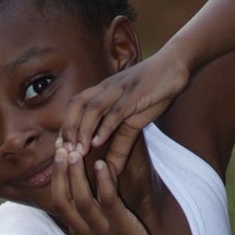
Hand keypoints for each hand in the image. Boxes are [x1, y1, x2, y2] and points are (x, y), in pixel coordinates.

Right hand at [51, 142, 162, 234]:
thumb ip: (88, 216)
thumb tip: (88, 187)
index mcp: (77, 230)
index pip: (58, 200)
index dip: (55, 176)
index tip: (58, 153)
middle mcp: (84, 230)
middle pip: (62, 198)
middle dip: (60, 171)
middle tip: (61, 145)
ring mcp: (101, 230)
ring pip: (81, 199)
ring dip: (76, 174)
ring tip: (75, 151)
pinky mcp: (121, 228)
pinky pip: (108, 203)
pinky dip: (103, 183)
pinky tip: (102, 165)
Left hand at [59, 45, 189, 177]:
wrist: (174, 65)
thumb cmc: (153, 90)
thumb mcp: (134, 120)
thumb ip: (121, 143)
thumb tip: (112, 169)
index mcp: (102, 92)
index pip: (75, 107)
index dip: (65, 128)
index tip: (60, 151)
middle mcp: (105, 88)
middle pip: (76, 105)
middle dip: (68, 129)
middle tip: (65, 154)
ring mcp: (119, 90)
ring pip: (92, 108)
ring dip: (83, 130)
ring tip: (79, 151)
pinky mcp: (134, 94)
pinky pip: (116, 110)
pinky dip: (105, 126)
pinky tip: (99, 141)